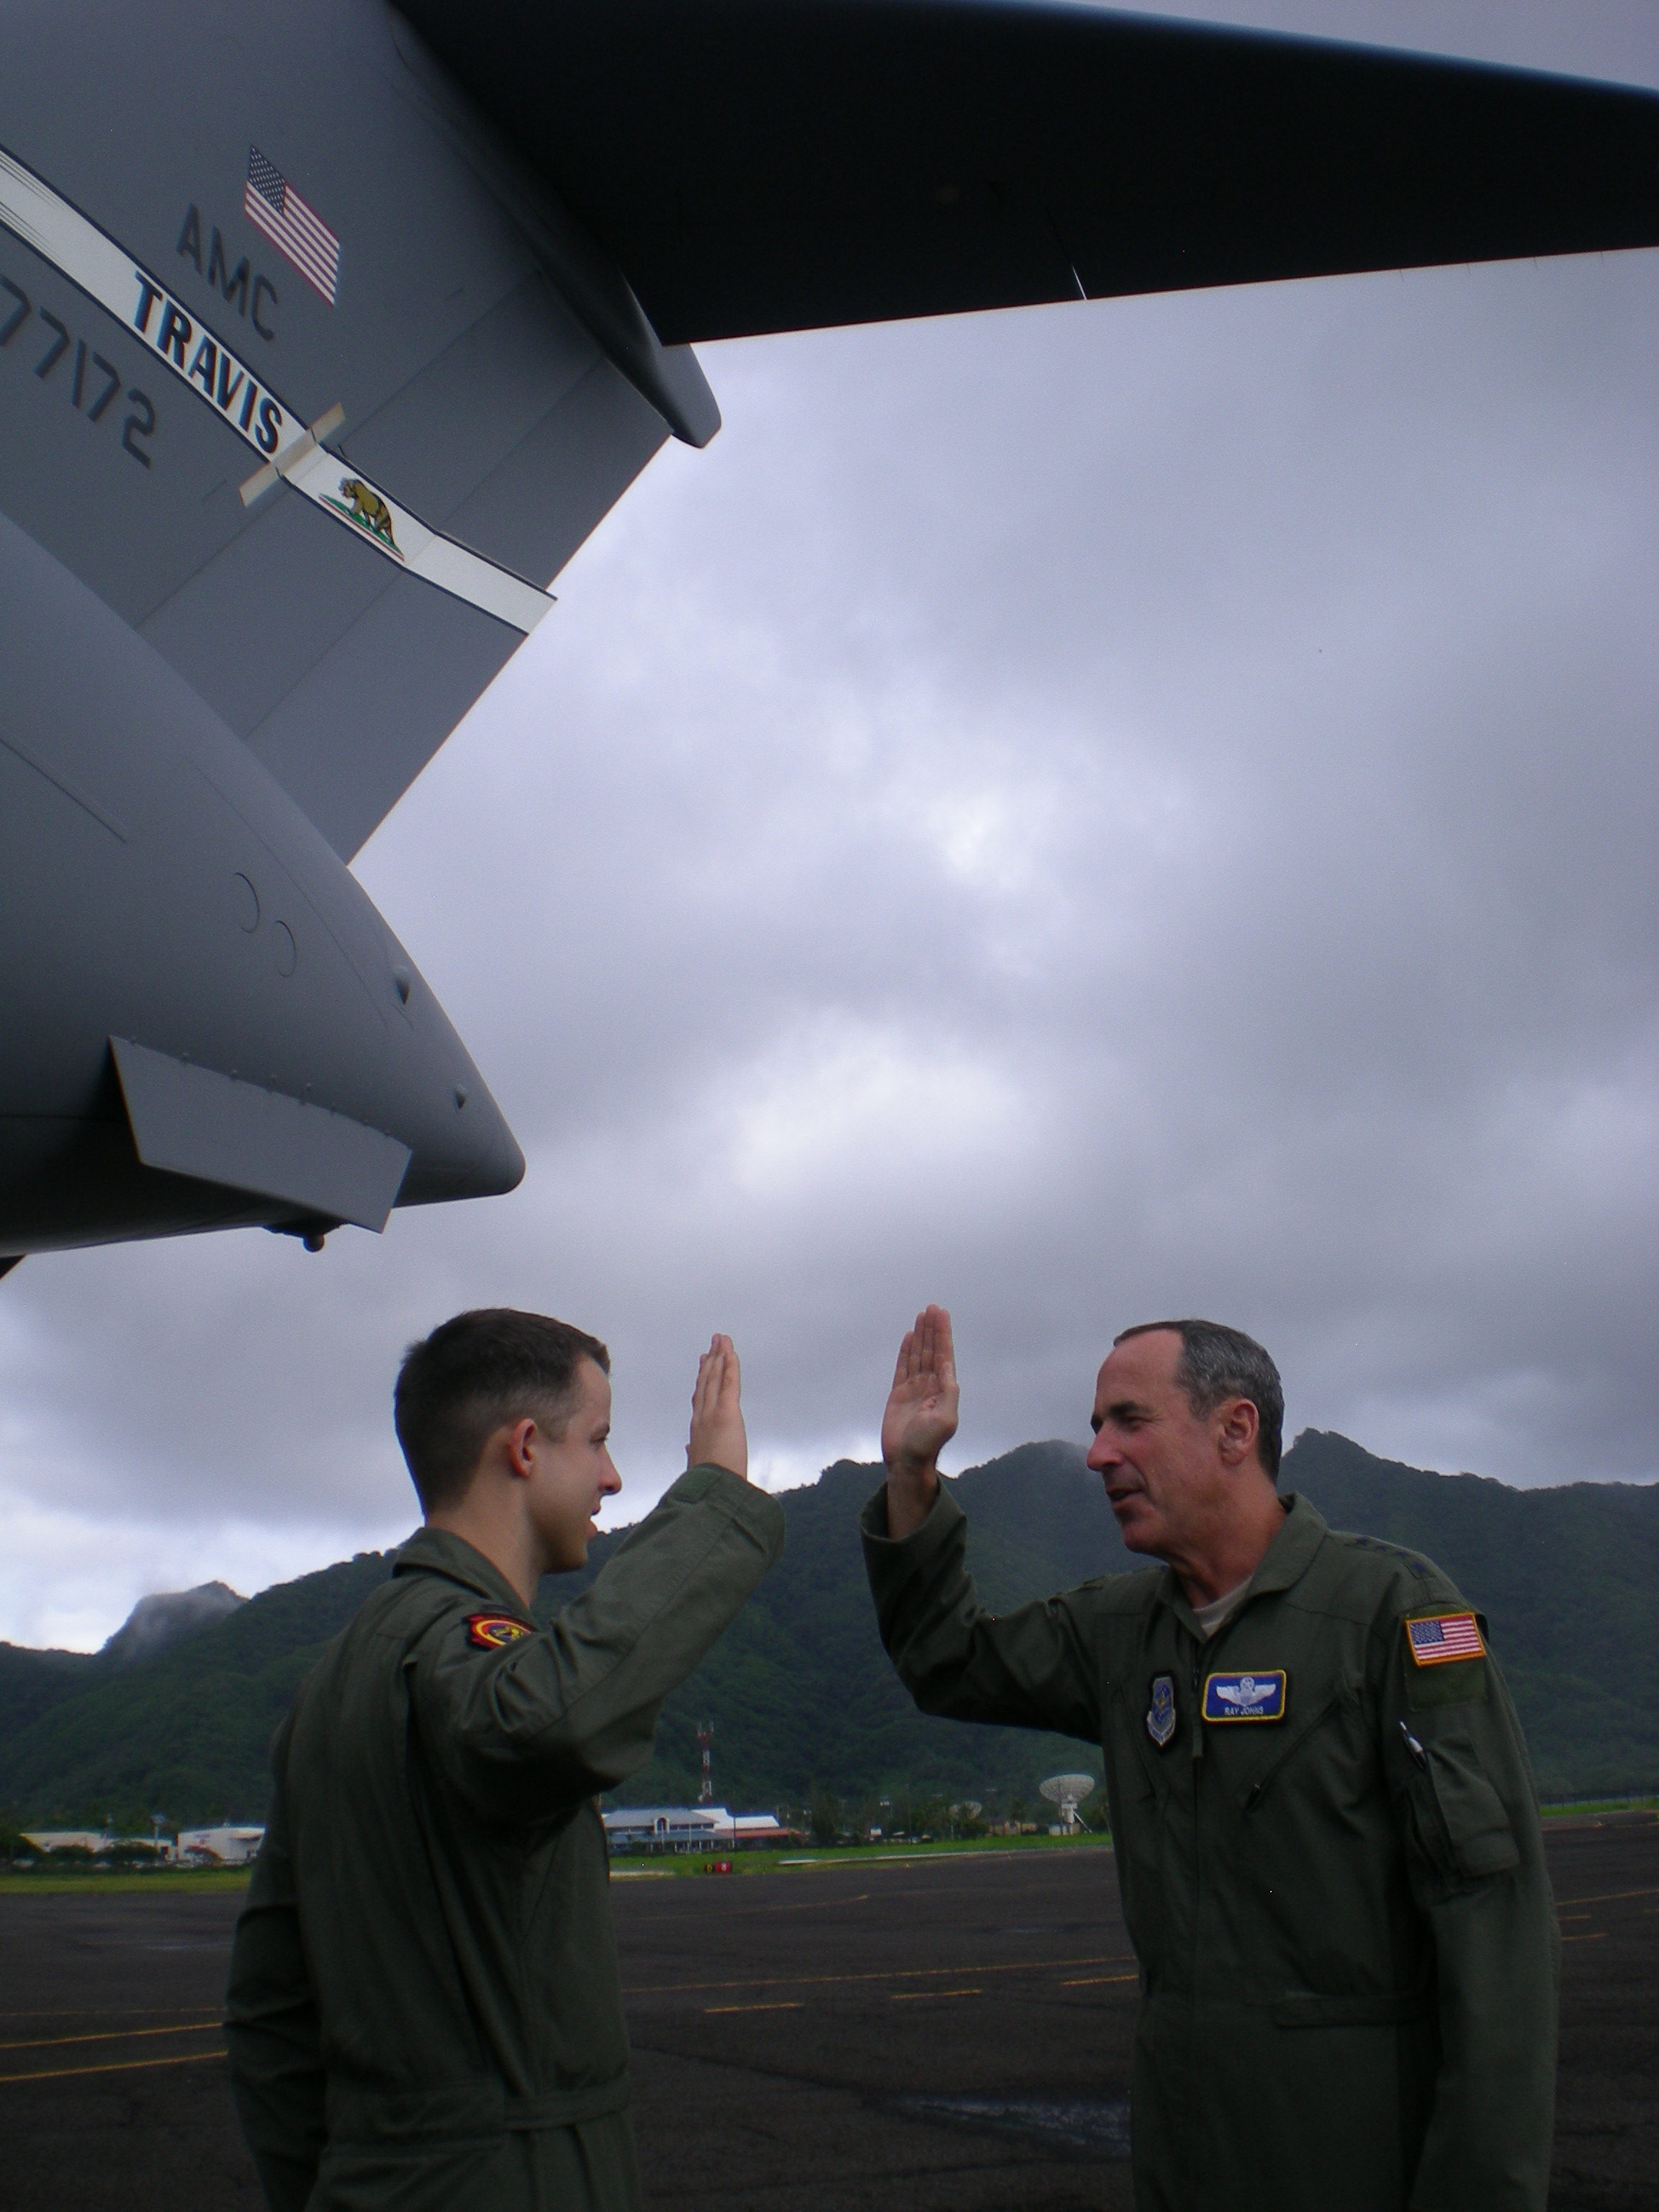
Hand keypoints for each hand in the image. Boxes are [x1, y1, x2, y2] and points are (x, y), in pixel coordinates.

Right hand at [688, 1334, 747, 1480]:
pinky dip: (730, 1364)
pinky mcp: (727, 1412)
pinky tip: (731, 1352)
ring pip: (716, 1377)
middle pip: (706, 1382)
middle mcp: (702, 1416)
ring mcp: (713, 1412)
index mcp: (697, 1430)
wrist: (713, 1487)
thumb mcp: (697, 1465)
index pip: (700, 1398)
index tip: (704, 1365)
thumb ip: (693, 1453)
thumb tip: (689, 1449)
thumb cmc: (708, 1482)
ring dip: (719, 1356)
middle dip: (710, 1361)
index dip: (702, 1379)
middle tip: (712, 1345)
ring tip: (721, 1340)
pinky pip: (730, 1382)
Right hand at [881, 1306, 957, 1536]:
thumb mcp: (945, 1420)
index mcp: (944, 1390)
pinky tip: (909, 1337)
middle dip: (933, 1329)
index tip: (941, 1315)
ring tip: (922, 1315)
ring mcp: (915, 1389)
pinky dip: (906, 1351)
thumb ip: (948, 1393)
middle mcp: (931, 1386)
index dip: (942, 1334)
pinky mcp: (899, 1394)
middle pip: (932, 1350)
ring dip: (921, 1336)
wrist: (906, 1461)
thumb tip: (948, 1369)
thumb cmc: (927, 1445)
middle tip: (933, 1308)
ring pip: (918, 1355)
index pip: (943, 1355)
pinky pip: (903, 1367)